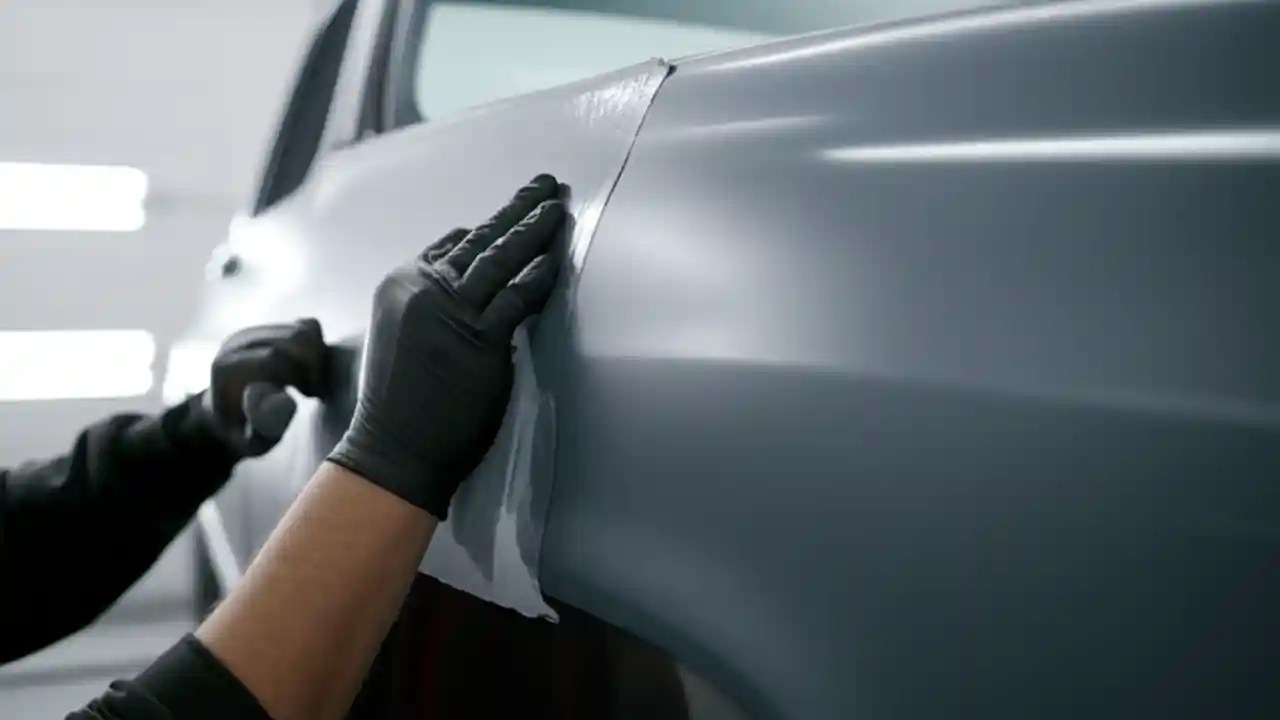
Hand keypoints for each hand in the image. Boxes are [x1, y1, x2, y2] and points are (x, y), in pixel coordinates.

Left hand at [198, 318, 329, 457]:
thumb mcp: (250, 441)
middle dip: (312, 364)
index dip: (298, 375)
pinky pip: (306, 325)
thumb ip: (264, 427)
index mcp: (226, 368)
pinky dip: (317, 345)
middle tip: (313, 390)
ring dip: (317, 356)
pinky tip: (309, 368)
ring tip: (311, 381)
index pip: (273, 358)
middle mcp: (237, 343)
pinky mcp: (269, 328)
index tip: (309, 397)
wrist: (226, 413)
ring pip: (302, 329)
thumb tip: (284, 399)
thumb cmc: (242, 432)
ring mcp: (253, 332)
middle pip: (292, 337)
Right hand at [327, 174, 563, 518]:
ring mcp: (452, 313)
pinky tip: (555, 261)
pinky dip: (538, 277)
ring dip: (533, 229)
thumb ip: (430, 299)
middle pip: (480, 240)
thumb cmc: (403, 400)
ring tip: (556, 207)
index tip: (516, 209)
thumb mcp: (403, 333)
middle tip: (546, 185)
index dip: (487, 227)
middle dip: (517, 209)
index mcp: (401, 284)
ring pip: (500, 258)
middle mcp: (423, 289)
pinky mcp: (479, 340)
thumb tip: (464, 270)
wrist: (395, 448)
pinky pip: (516, 298)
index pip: (451, 244)